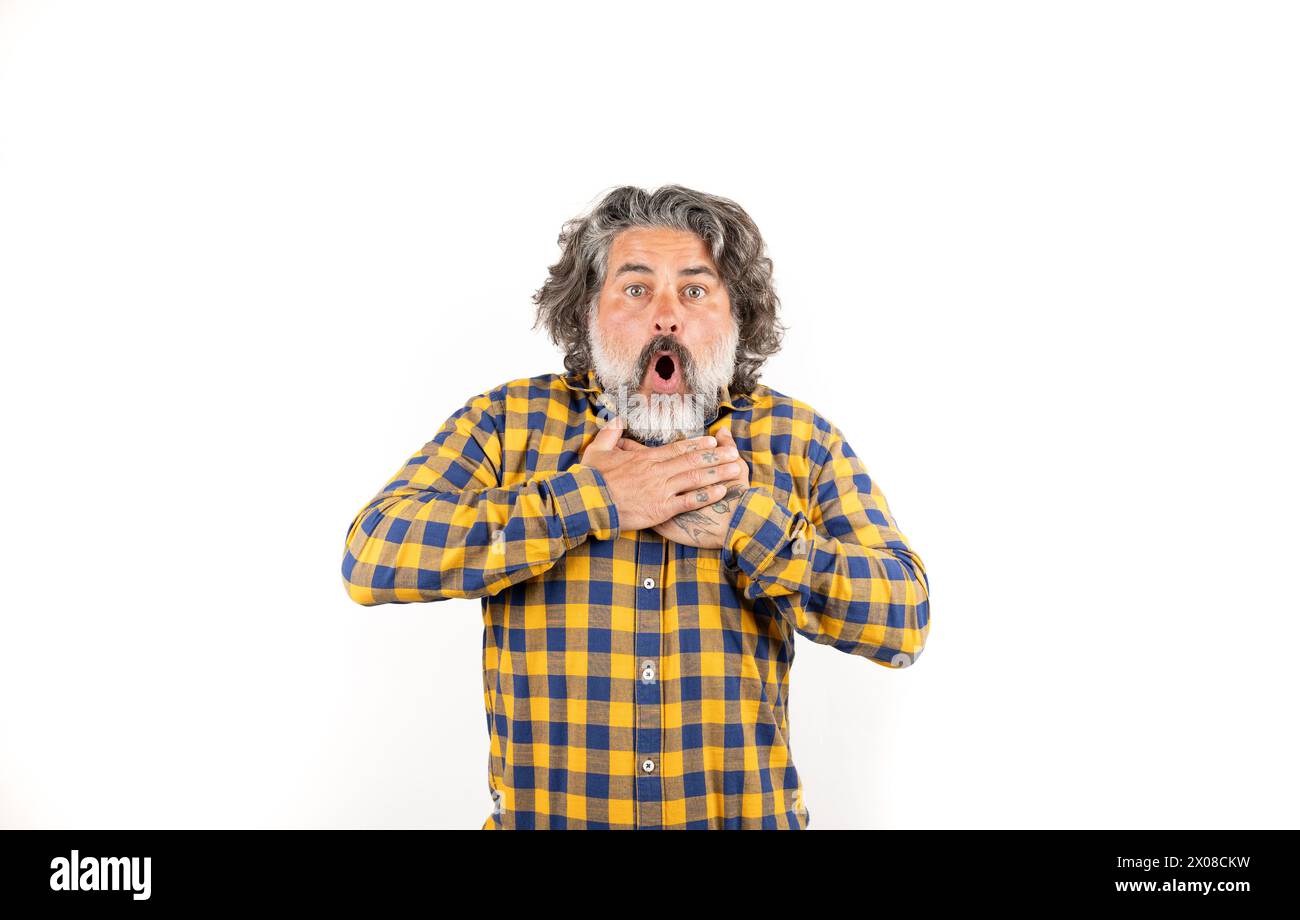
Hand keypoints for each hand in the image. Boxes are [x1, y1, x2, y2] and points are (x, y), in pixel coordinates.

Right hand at [579, 415, 743, 532]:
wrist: (588, 503)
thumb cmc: (591, 479)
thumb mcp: (597, 451)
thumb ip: (609, 434)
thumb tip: (616, 420)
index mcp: (645, 458)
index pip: (677, 448)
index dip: (698, 445)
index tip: (713, 441)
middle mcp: (658, 471)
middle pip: (692, 460)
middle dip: (716, 456)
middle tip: (735, 452)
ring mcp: (661, 490)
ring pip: (695, 477)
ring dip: (717, 472)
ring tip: (735, 469)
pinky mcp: (661, 509)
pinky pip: (689, 501)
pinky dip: (706, 495)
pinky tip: (721, 491)